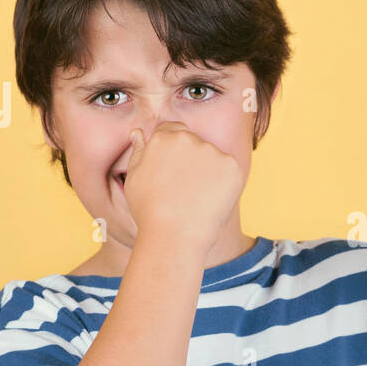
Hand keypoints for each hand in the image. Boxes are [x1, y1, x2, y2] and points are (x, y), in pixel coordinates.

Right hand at [122, 123, 243, 252]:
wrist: (174, 235)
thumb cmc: (149, 211)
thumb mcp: (134, 178)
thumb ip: (138, 151)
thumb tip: (139, 132)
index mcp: (163, 138)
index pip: (174, 130)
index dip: (175, 151)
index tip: (176, 170)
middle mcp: (188, 139)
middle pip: (194, 142)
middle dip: (192, 161)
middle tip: (186, 189)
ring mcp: (212, 151)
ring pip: (213, 157)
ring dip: (209, 171)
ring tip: (197, 198)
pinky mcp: (232, 166)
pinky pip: (230, 171)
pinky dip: (225, 184)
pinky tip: (212, 201)